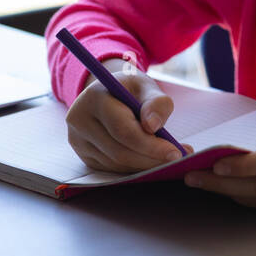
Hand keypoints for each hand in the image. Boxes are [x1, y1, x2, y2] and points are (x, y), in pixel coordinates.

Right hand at [64, 65, 191, 172]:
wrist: (108, 93)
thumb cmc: (130, 89)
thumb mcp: (146, 86)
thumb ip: (156, 102)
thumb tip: (153, 126)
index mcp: (94, 98)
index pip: (122, 129)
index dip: (150, 145)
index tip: (175, 152)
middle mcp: (79, 120)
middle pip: (119, 151)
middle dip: (151, 158)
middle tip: (178, 158)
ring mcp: (78, 141)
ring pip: (116, 164)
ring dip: (146, 165)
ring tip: (169, 158)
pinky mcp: (84, 155)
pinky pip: (112, 169)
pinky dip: (135, 167)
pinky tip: (150, 159)